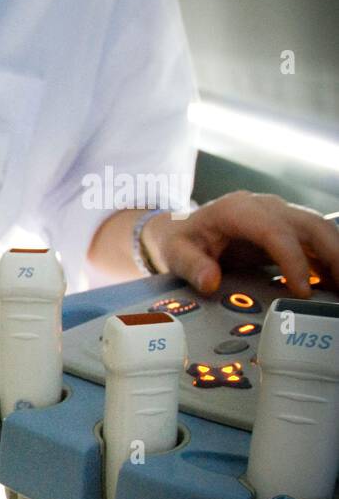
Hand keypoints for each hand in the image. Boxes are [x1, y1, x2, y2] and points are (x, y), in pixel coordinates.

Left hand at [143, 192, 338, 296]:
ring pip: (320, 230)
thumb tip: (210, 282)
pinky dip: (329, 261)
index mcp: (237, 210)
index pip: (275, 231)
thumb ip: (192, 267)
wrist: (182, 230)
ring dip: (337, 257)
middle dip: (333, 254)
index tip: (301, 291)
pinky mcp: (286, 229)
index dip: (292, 260)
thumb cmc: (180, 241)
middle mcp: (265, 207)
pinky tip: (335, 284)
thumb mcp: (175, 254)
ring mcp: (279, 215)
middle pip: (310, 225)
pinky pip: (315, 242)